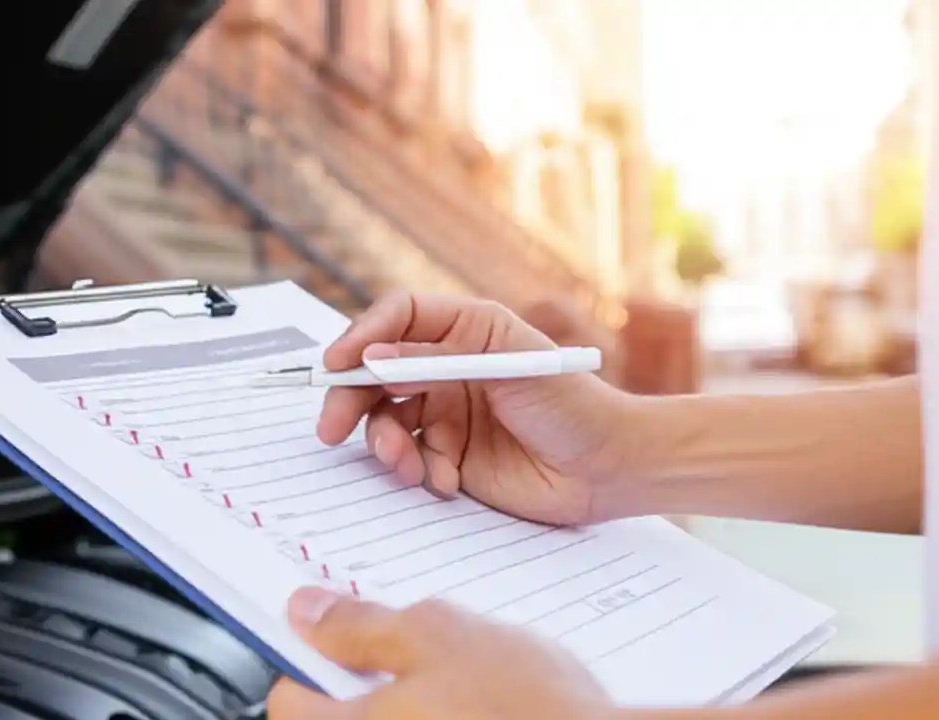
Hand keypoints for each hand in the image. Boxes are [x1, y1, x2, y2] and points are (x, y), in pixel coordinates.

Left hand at [267, 587, 614, 719]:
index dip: (311, 659)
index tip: (337, 637)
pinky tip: (479, 708)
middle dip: (364, 680)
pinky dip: (442, 714)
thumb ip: (360, 625)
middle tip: (408, 652)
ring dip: (406, 700)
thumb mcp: (436, 632)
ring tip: (456, 680)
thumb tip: (306, 611)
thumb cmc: (526, 704)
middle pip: (336, 717)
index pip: (286, 699)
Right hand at [318, 292, 629, 524]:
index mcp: (464, 330)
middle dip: (350, 399)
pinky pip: (409, 460)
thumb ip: (438, 361)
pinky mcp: (448, 456)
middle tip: (331, 428)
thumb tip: (372, 358)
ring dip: (383, 443)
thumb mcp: (509, 368)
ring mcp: (446, 413)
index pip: (397, 318)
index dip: (361, 336)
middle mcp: (447, 368)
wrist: (608, 468)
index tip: (337, 364)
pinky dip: (418, 472)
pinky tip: (449, 481)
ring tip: (406, 464)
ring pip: (385, 421)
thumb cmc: (572, 403)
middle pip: (374, 372)